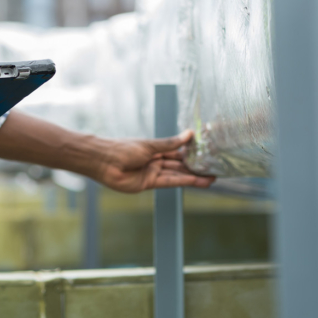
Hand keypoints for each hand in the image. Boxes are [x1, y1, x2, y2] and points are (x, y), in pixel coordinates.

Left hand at [93, 129, 215, 193]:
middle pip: (179, 163)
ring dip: (194, 176)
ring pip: (177, 174)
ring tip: (212, 177)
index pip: (177, 149)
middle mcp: (155, 160)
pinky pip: (170, 182)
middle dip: (196, 166)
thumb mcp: (150, 145)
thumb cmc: (123, 148)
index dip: (191, 151)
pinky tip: (198, 181)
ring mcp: (153, 172)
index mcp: (154, 147)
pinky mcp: (149, 183)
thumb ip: (170, 143)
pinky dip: (184, 182)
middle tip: (214, 167)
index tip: (207, 151)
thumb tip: (189, 134)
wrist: (103, 162)